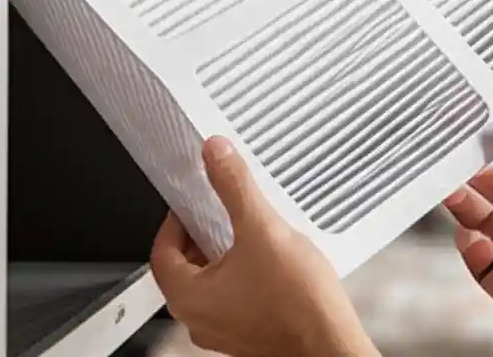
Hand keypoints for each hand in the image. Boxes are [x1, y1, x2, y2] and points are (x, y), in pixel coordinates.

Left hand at [150, 136, 378, 356]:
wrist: (331, 344)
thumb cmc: (298, 303)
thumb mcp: (263, 230)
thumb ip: (234, 187)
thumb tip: (215, 154)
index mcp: (189, 297)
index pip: (161, 252)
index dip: (175, 220)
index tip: (193, 203)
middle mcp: (199, 320)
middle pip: (185, 267)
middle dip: (202, 235)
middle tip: (223, 212)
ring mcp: (224, 331)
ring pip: (210, 283)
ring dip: (224, 256)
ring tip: (251, 234)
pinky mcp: (247, 335)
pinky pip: (233, 298)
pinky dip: (242, 276)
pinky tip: (270, 262)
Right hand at [444, 116, 492, 356]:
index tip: (476, 117)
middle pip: (481, 178)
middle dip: (464, 167)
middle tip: (448, 156)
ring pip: (466, 209)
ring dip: (457, 199)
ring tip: (453, 195)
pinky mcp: (488, 266)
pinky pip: (467, 247)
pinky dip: (471, 245)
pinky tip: (486, 249)